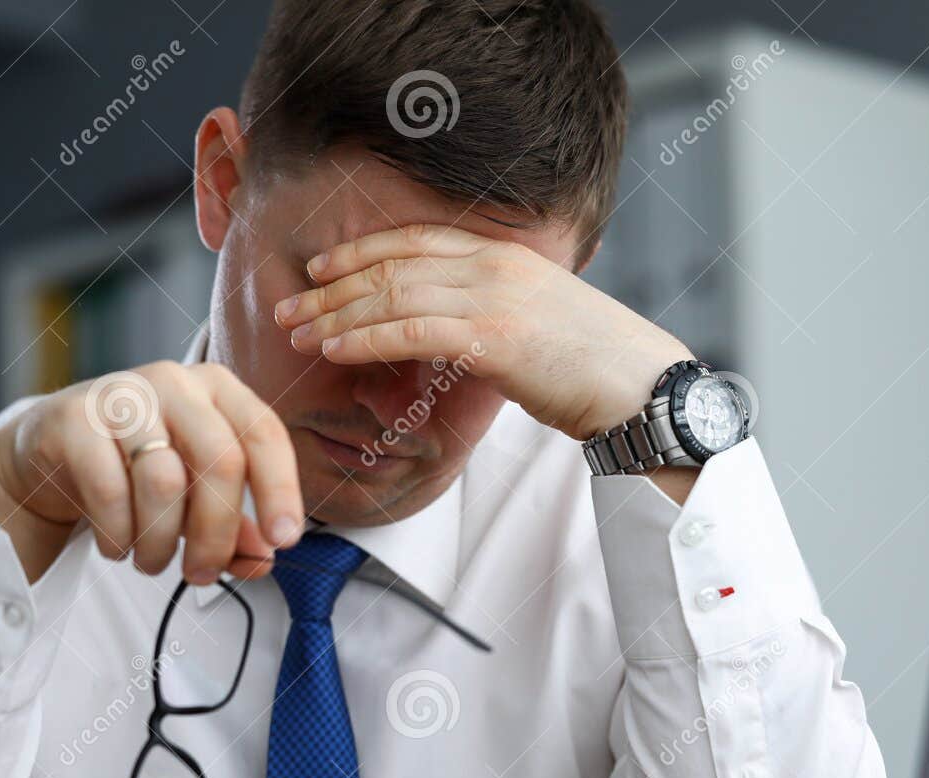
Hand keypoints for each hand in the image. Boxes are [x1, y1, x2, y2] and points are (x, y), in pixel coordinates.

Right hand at [0, 361, 304, 583]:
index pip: (265, 434)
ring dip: (161, 542)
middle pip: (220, 462)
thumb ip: (236, 527)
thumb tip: (263, 560)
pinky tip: (117, 546)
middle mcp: (175, 382)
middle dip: (216, 534)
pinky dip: (118, 534)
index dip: (280, 490)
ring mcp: (122, 395)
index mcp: (218, 390)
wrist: (51, 450)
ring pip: (164, 482)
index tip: (282, 541)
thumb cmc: (138, 468)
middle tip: (201, 575)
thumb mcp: (196, 495)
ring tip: (152, 561)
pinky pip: (109, 491)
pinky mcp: (72, 418)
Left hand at [273, 224, 692, 441]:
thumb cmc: (594, 369)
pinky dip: (365, 337)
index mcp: (506, 255)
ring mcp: (494, 297)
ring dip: (336, 313)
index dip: (361, 250)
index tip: (320, 266)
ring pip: (393, 295)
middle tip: (287, 305)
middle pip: (394, 264)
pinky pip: (410, 331)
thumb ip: (493, 315)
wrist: (641, 387)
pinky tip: (334, 348)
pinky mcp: (494, 336)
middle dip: (332, 285)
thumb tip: (452, 337)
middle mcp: (495, 265)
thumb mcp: (540, 324)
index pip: (416, 239)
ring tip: (296, 331)